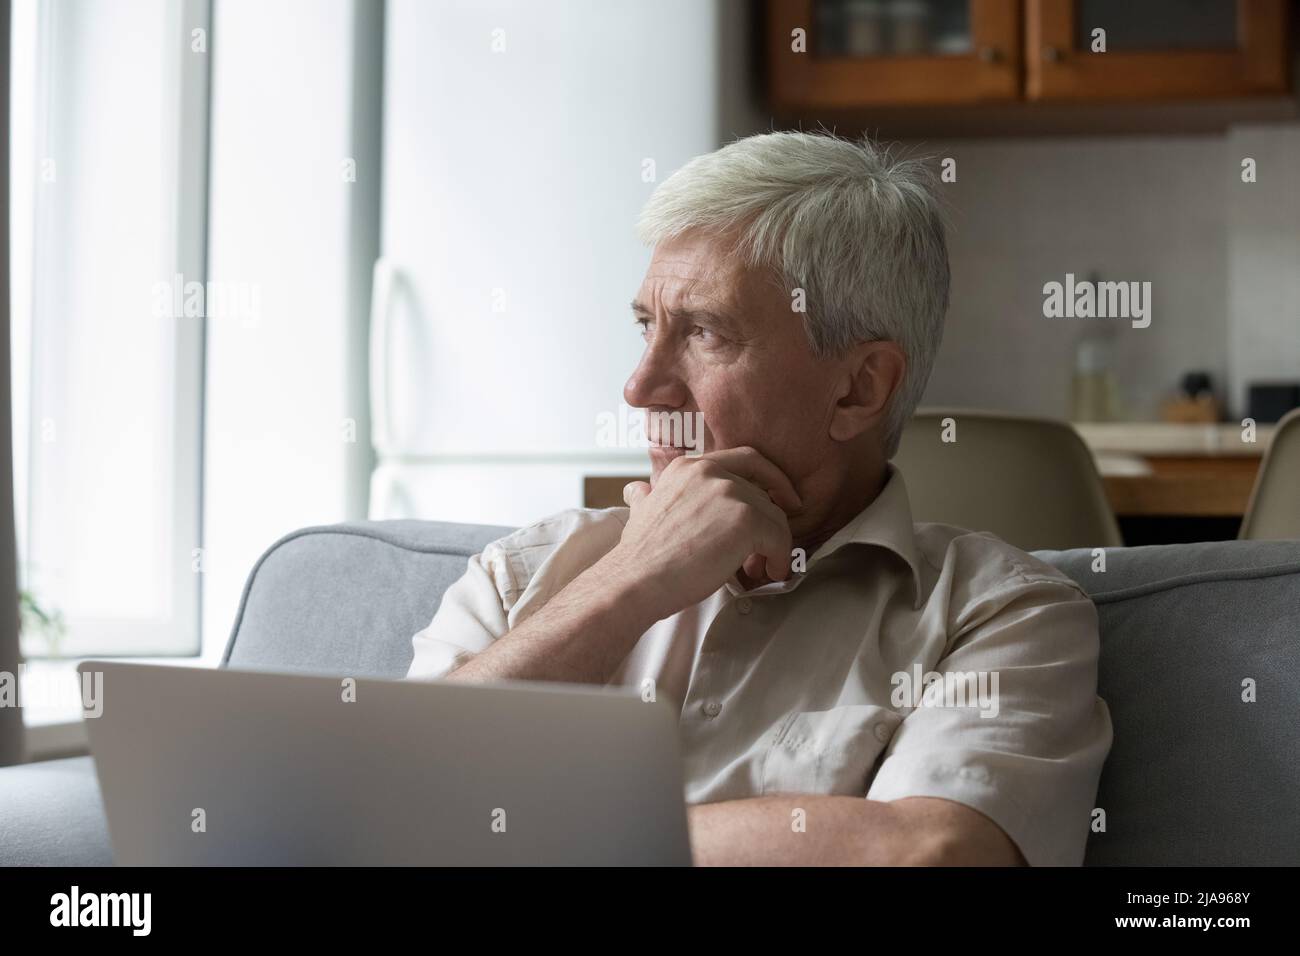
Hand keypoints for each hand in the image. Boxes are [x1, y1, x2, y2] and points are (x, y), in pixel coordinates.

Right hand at [604, 447, 801, 622]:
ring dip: (774, 544)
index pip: (745, 459)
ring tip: (761, 567)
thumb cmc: (640, 556)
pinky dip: (779, 557)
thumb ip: (648, 495)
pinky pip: (779, 537)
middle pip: (762, 493)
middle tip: (767, 548)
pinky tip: (768, 572)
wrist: (636, 580)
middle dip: (769, 522)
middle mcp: (710, 471)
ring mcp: (729, 492)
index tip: (781, 498)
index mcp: (688, 467)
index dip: (770, 478)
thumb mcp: (641, 511)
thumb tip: (637, 490)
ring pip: (774, 516)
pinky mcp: (745, 519)